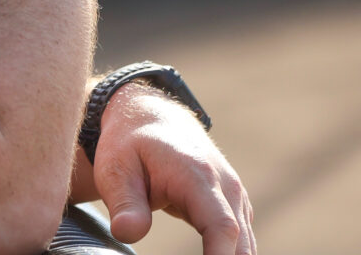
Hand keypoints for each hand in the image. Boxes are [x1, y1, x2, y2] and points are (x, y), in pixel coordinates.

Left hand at [94, 83, 255, 254]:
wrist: (150, 117)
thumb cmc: (130, 143)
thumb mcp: (115, 169)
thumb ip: (124, 203)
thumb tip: (127, 233)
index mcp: (197, 175)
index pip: (221, 226)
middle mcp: (225, 185)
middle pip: (239, 243)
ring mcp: (234, 195)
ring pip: (245, 246)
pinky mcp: (234, 205)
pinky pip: (241, 241)